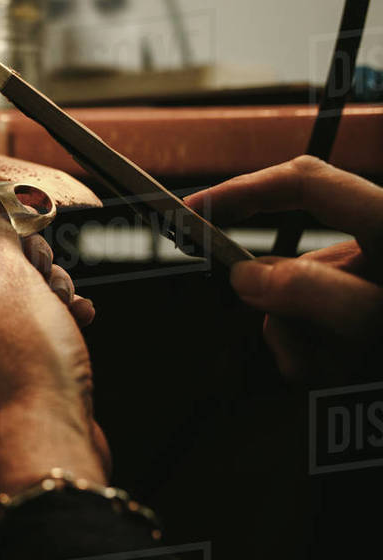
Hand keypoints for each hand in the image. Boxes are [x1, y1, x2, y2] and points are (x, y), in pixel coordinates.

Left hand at [0, 189, 107, 502]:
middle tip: (47, 263)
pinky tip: (75, 323)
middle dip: (17, 258)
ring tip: (66, 298)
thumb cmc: (24, 370)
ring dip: (38, 291)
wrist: (42, 449)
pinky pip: (9, 341)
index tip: (14, 221)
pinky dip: (41, 325)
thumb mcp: (14, 278)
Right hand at [184, 156, 382, 383]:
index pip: (306, 183)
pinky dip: (316, 360)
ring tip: (339, 375)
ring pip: (300, 306)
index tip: (195, 213)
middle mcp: (379, 252)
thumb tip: (248, 276)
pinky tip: (340, 376)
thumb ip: (318, 296)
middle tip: (295, 351)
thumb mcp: (379, 322)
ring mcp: (372, 288)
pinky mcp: (364, 322)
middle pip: (295, 259)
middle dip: (283, 308)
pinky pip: (316, 333)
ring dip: (305, 347)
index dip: (244, 190)